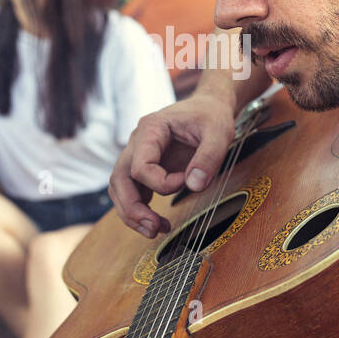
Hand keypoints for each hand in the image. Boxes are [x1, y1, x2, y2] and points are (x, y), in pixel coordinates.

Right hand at [108, 91, 233, 238]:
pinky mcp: (145, 168)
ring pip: (119, 189)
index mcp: (150, 129)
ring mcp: (138, 155)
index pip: (140, 166)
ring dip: (132, 213)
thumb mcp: (219, 133)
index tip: (186, 181)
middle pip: (119, 180)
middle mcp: (137, 142)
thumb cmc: (211, 116)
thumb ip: (209, 157)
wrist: (209, 108)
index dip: (161, 183)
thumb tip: (194, 185)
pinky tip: (158, 222)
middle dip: (133, 208)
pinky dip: (140, 210)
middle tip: (155, 228)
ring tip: (156, 230)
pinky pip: (131, 191)